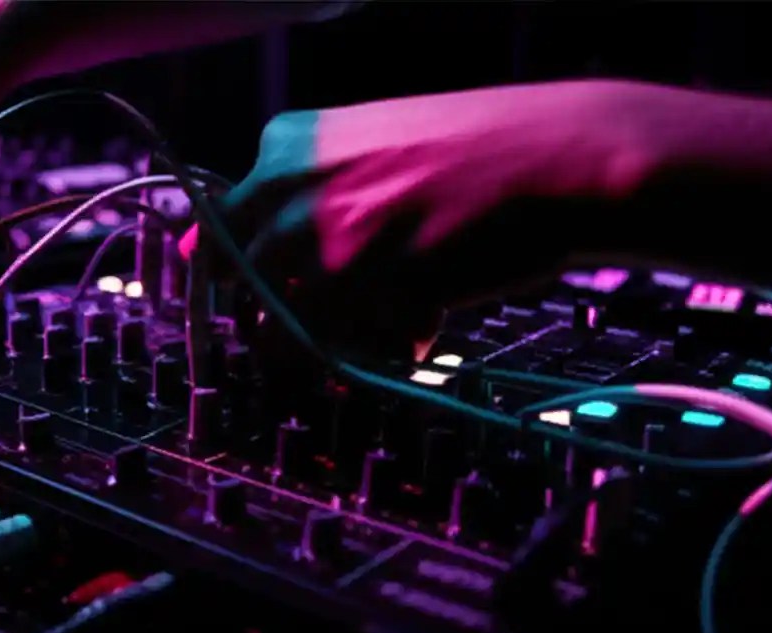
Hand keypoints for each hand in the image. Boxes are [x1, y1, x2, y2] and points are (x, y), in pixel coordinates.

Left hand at [182, 80, 657, 358]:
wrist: (558, 157)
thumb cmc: (475, 153)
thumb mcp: (372, 148)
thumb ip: (303, 193)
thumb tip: (223, 250)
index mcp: (286, 145)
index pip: (213, 229)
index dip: (231, 276)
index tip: (249, 300)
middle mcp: (290, 188)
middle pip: (240, 284)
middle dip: (270, 316)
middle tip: (323, 323)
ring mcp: (324, 237)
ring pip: (281, 326)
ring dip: (324, 341)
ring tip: (382, 322)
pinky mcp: (367, 285)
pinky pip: (339, 346)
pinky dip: (378, 347)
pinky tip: (424, 319)